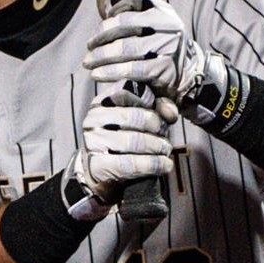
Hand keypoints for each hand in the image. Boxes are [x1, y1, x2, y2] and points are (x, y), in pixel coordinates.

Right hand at [69, 85, 174, 202]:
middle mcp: (94, 118)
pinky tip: (164, 165)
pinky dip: (153, 164)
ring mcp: (93, 141)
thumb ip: (158, 108)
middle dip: (157, 126)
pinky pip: (130, 163)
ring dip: (157, 146)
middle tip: (166, 135)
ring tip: (165, 150)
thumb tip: (171, 113)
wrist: (101, 172)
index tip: (160, 114)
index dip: (150, 101)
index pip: (128, 90)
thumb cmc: (125, 140)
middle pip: (134, 116)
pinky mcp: (96, 165)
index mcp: (103, 101)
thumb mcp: (141, 119)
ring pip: (134, 141)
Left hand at [83, 0, 226, 119]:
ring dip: (102, 55)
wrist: (186, 72)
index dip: (114, 8)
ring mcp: (168, 47)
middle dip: (102, 34)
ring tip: (89, 61)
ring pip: (127, 48)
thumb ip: (122, 8)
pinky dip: (112, 71)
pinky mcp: (165, 69)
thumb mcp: (144, 22)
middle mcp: (168, 25)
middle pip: (126, 23)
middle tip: (89, 45)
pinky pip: (133, 69)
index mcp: (162, 10)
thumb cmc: (157, 44)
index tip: (103, 22)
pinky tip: (99, 74)